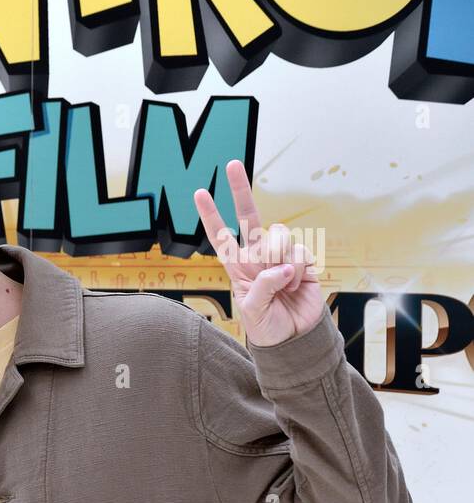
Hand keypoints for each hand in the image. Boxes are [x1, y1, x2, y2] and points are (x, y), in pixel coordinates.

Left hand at [193, 160, 323, 347]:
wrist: (294, 338)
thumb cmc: (266, 326)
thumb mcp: (253, 311)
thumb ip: (262, 287)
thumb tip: (281, 267)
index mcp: (238, 266)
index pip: (221, 236)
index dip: (210, 215)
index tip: (199, 192)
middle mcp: (257, 255)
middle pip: (249, 215)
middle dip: (240, 189)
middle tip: (231, 164)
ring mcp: (280, 256)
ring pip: (278, 235)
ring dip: (279, 258)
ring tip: (281, 284)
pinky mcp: (302, 261)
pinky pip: (300, 252)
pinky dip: (298, 270)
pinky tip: (296, 285)